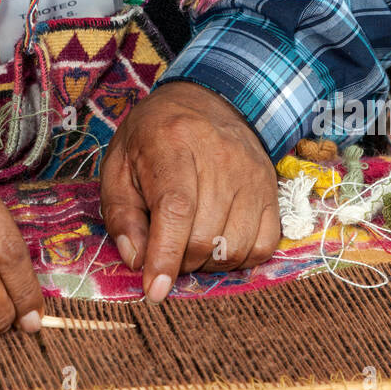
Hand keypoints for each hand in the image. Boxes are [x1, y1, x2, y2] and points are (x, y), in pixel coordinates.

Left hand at [100, 81, 279, 300]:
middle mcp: (219, 155)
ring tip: (189, 244)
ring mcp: (252, 173)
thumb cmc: (153, 137)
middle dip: (180, 261)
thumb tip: (136, 260)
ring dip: (208, 262)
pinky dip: (239, 258)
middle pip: (205, 235)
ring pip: (235, 247)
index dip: (165, 255)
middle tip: (164, 252)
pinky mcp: (271, 188)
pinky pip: (264, 245)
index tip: (154, 290)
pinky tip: (218, 243)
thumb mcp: (119, 164)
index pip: (176, 209)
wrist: (207, 100)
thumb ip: (121, 214)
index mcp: (172, 142)